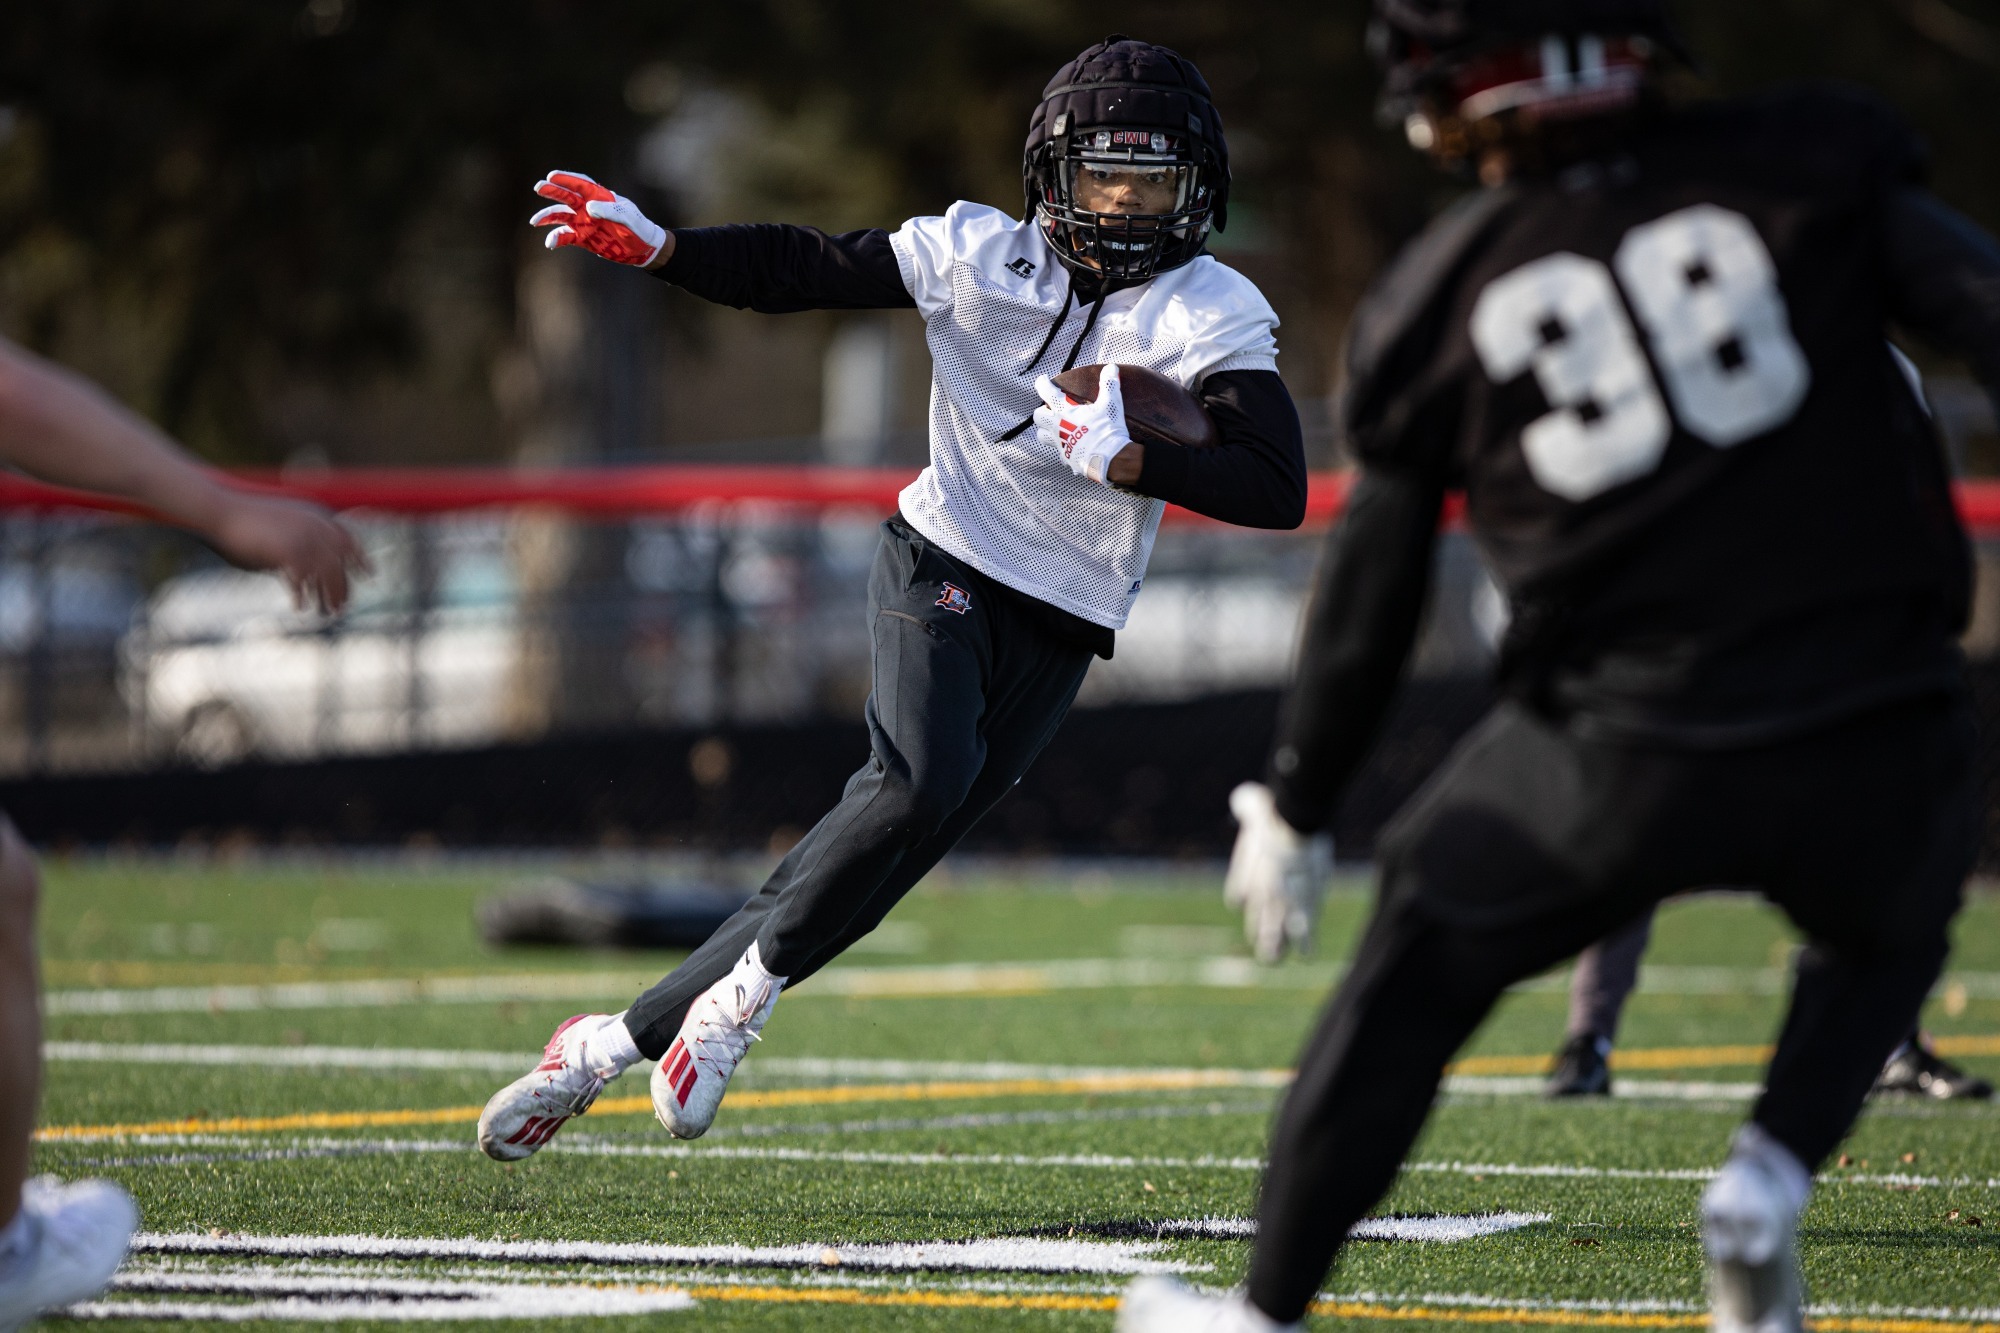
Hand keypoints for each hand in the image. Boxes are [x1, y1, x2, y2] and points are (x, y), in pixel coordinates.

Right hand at [205, 493, 368, 614]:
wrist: (221, 509)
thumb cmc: (246, 518)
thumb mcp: (281, 525)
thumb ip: (301, 540)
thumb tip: (310, 565)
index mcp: (316, 516)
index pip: (347, 539)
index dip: (359, 558)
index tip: (370, 574)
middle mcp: (315, 526)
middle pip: (339, 562)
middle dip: (342, 586)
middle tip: (342, 606)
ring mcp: (304, 537)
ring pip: (327, 574)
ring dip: (329, 595)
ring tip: (329, 612)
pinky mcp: (288, 550)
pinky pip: (302, 580)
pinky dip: (301, 595)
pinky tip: (300, 607)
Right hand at [530, 170, 669, 267]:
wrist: (643, 249)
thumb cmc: (639, 227)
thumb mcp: (628, 217)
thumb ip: (610, 210)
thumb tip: (588, 208)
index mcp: (600, 197)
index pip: (581, 184)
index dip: (567, 179)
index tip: (552, 176)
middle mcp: (589, 208)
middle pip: (567, 197)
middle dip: (552, 191)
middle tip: (539, 187)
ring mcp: (584, 222)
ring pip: (561, 216)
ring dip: (548, 217)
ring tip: (535, 221)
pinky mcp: (583, 238)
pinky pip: (565, 236)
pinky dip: (556, 238)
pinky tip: (550, 242)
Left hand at [1034, 363, 1132, 485]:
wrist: (1110, 459)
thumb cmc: (1107, 430)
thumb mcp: (1111, 404)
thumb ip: (1109, 385)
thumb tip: (1111, 368)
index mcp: (1065, 411)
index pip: (1046, 393)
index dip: (1042, 384)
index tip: (1043, 380)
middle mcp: (1058, 427)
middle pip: (1038, 417)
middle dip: (1042, 411)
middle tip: (1052, 408)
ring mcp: (1060, 444)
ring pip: (1042, 436)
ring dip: (1046, 430)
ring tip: (1056, 427)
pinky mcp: (1067, 458)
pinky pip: (1059, 452)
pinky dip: (1064, 447)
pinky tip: (1074, 446)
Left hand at [1225, 782, 1333, 964]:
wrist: (1289, 829)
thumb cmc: (1271, 811)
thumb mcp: (1253, 804)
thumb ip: (1246, 802)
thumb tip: (1241, 797)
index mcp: (1247, 872)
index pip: (1239, 891)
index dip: (1243, 894)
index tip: (1242, 899)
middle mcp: (1260, 892)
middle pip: (1259, 919)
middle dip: (1263, 934)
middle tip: (1264, 951)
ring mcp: (1280, 901)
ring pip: (1276, 931)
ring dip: (1276, 947)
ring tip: (1273, 961)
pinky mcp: (1303, 903)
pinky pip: (1304, 928)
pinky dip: (1307, 941)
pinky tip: (1308, 955)